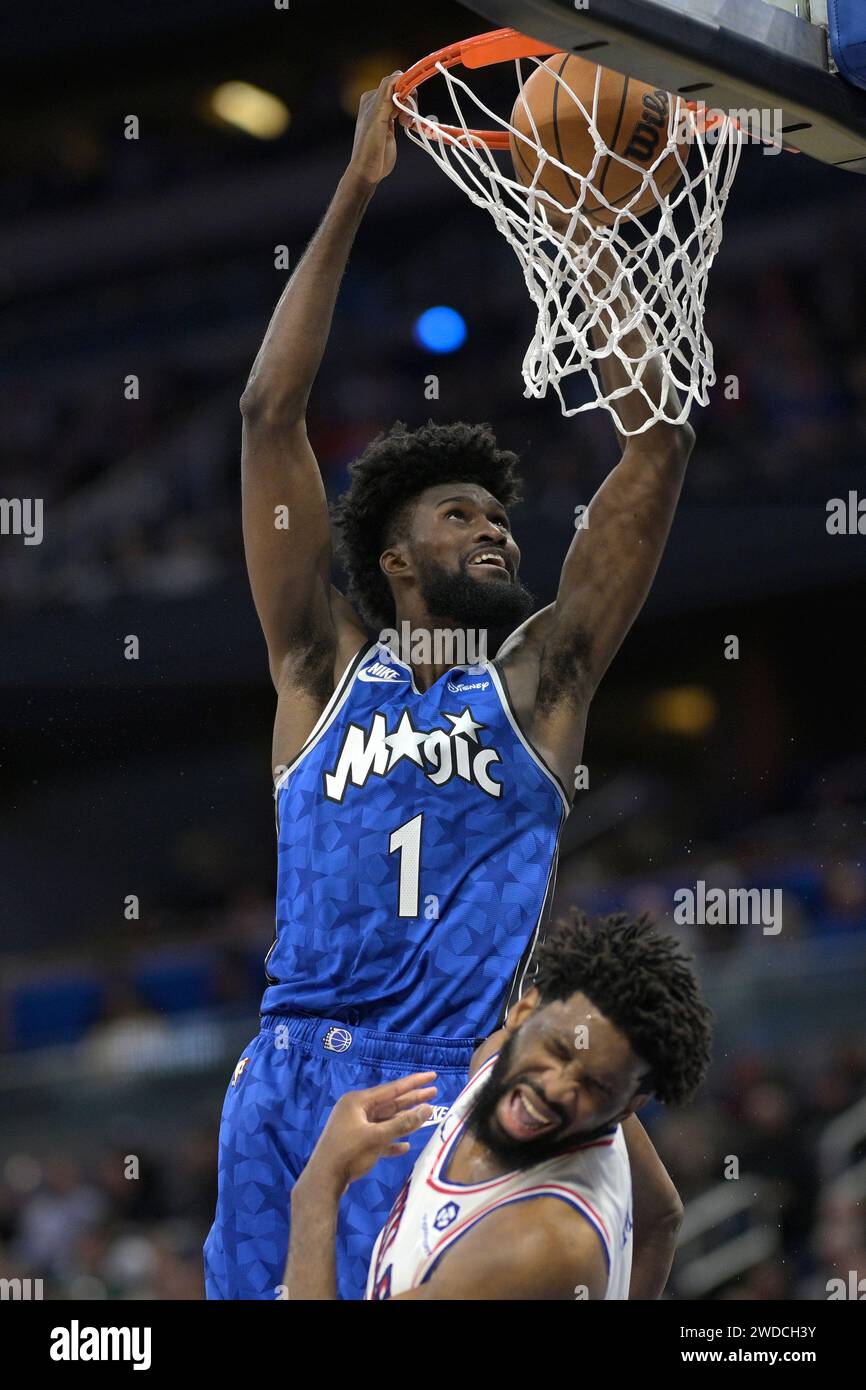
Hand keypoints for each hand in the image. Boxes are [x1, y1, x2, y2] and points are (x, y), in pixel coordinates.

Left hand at [301, 1072, 437, 1197]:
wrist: (323, 1180)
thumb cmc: (349, 1153)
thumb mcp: (377, 1137)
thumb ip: (403, 1124)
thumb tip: (427, 1110)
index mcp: (358, 1102)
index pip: (392, 1089)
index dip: (414, 1083)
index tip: (432, 1076)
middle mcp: (357, 1110)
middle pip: (390, 1103)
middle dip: (412, 1099)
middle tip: (434, 1092)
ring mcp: (355, 1127)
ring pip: (385, 1121)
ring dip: (404, 1121)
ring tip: (425, 1116)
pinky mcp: (356, 1143)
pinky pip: (379, 1138)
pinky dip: (391, 1141)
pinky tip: (405, 1146)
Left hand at [349, 72, 400, 185]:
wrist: (368, 170)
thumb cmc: (369, 146)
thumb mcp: (377, 116)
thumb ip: (386, 95)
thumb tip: (398, 75)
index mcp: (370, 98)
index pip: (392, 82)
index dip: (404, 88)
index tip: (410, 101)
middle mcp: (376, 103)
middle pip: (400, 90)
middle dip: (408, 101)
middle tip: (406, 118)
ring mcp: (384, 114)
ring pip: (404, 101)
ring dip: (409, 110)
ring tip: (406, 124)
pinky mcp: (390, 124)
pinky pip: (404, 111)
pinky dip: (409, 116)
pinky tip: (407, 125)